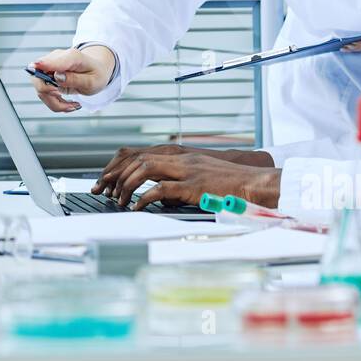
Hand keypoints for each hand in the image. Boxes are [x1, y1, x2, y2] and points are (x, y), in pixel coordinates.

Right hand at [29, 45, 116, 112]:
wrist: (95, 71)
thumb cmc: (95, 74)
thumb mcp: (92, 81)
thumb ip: (75, 79)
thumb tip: (56, 76)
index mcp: (72, 56)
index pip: (54, 60)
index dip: (43, 63)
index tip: (35, 66)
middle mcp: (56, 59)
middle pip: (39, 76)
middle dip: (49, 94)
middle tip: (69, 104)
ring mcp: (49, 67)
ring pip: (40, 89)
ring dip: (55, 103)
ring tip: (73, 106)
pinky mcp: (46, 76)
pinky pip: (44, 94)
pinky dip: (55, 103)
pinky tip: (69, 104)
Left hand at [92, 149, 280, 209]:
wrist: (256, 184)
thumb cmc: (232, 186)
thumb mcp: (201, 179)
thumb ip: (180, 182)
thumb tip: (159, 196)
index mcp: (182, 157)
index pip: (142, 154)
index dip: (121, 166)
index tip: (108, 180)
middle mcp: (182, 159)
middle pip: (138, 158)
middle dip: (117, 174)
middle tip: (104, 190)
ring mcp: (187, 170)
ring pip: (145, 168)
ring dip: (128, 184)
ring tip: (119, 200)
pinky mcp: (194, 185)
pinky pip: (162, 188)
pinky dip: (145, 197)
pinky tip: (138, 207)